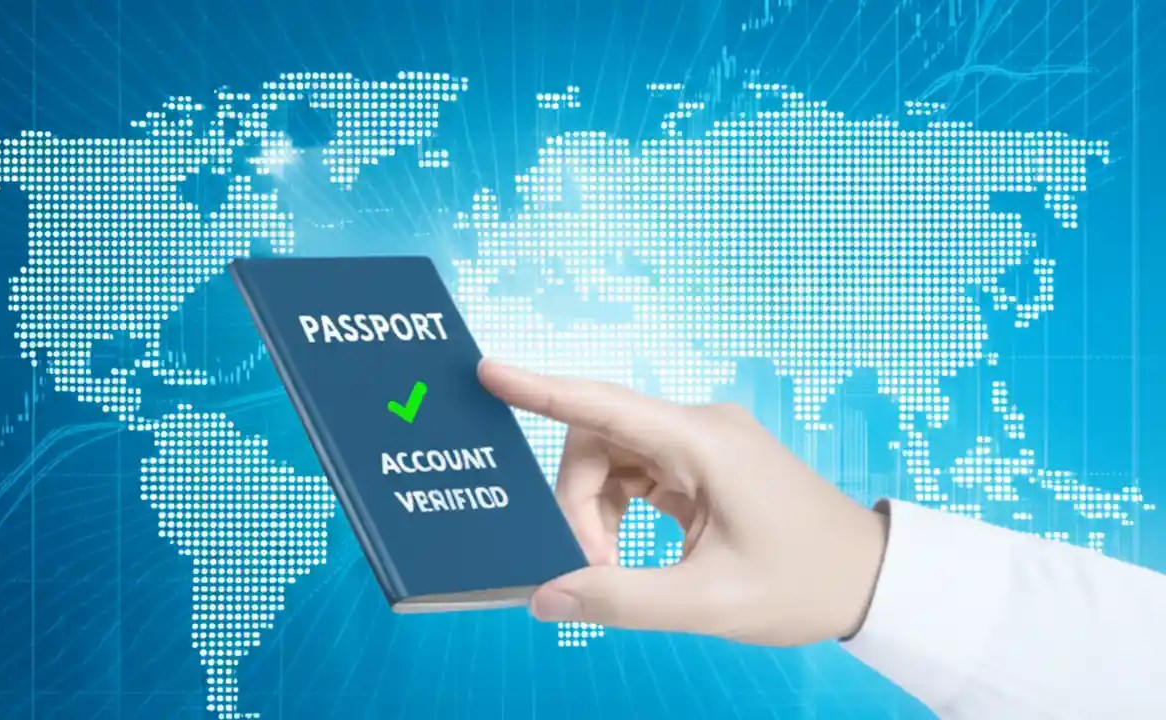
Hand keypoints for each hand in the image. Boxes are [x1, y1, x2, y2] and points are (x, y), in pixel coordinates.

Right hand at [478, 359, 889, 645]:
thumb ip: (622, 599)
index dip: (540, 389)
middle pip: (598, 440)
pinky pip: (637, 473)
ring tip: (614, 570)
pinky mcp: (703, 463)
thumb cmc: (803, 586)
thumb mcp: (709, 603)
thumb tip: (545, 597)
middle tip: (590, 568)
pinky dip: (618, 512)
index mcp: (704, 444)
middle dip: (576, 502)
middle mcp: (699, 428)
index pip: (603, 406)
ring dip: (596, 512)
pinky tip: (628, 555)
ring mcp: (702, 444)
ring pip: (612, 459)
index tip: (489, 371)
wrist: (868, 579)